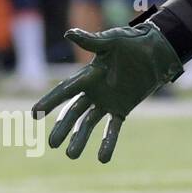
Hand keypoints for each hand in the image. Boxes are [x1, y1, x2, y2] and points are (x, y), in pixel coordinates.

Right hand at [32, 22, 183, 162]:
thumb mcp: (112, 41)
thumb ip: (91, 41)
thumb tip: (69, 33)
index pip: (64, 91)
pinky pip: (112, 128)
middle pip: (73, 112)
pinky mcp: (122, 108)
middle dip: (63, 127)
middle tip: (52, 144)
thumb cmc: (133, 42)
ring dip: (80, 139)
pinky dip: (107, 143)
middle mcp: (94, 91)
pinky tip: (102, 159)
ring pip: (88, 123)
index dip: (49, 102)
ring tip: (71, 155)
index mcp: (88, 75)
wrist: (157, 50)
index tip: (34, 115)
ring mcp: (107, 101)